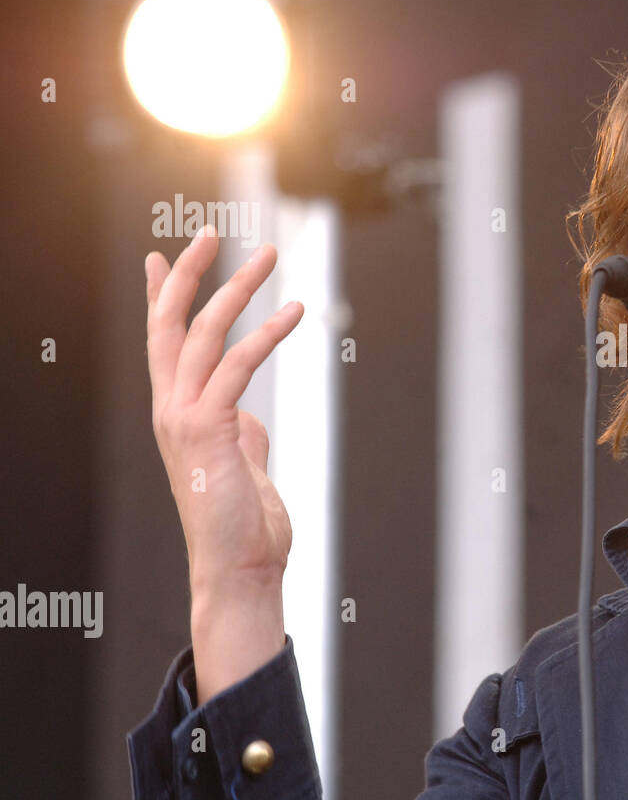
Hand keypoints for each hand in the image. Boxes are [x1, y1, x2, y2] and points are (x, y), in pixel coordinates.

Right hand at [145, 226, 304, 700]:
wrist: (239, 568)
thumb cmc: (244, 525)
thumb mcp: (243, 467)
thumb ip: (241, 435)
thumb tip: (249, 416)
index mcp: (178, 414)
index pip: (165, 343)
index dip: (163, 298)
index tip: (160, 257)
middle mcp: (171, 410)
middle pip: (171, 325)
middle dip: (188, 275)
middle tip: (208, 231)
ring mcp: (184, 418)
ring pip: (205, 334)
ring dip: (237, 289)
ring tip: (268, 255)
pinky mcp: (208, 429)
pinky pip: (240, 365)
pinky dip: (268, 333)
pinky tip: (295, 310)